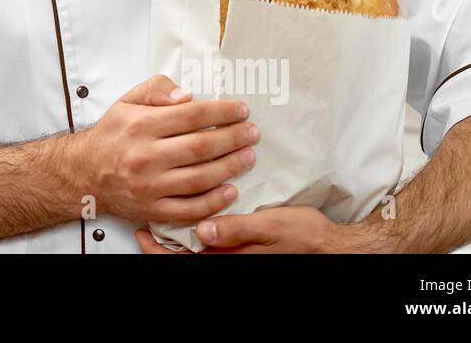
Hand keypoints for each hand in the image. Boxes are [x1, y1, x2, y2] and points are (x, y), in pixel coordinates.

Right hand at [73, 74, 257, 224]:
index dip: (221, 112)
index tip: (241, 110)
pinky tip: (231, 190)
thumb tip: (187, 96)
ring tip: (248, 156)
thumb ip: (156, 90)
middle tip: (252, 133)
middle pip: (200, 147)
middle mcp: (145, 156)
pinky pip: (189, 208)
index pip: (191, 115)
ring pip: (200, 178)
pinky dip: (214, 201)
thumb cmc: (112, 135)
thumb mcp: (127, 101)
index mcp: (140, 125)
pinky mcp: (152, 209)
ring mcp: (149, 186)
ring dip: (230, 167)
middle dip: (233, 138)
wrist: (84, 172)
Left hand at [134, 207, 365, 253]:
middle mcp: (228, 256)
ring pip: (196, 245)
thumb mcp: (269, 227)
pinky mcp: (241, 243)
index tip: (142, 233)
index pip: (184, 259)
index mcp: (230, 257)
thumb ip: (236, 230)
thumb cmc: (302, 236)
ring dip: (178, 231)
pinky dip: (197, 226)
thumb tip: (203, 231)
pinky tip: (193, 211)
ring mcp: (234, 251)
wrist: (329, 244)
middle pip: (184, 253)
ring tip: (162, 212)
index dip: (158, 248)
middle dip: (162, 239)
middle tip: (144, 221)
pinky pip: (211, 239)